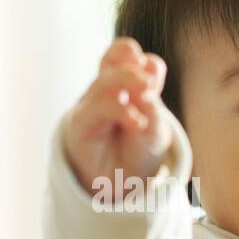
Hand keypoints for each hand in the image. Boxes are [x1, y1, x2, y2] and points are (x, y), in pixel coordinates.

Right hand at [60, 37, 173, 198]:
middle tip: (150, 86)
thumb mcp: (157, 127)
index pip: (127, 54)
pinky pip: (97, 107)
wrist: (123, 183)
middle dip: (135, 69)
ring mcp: (91, 103)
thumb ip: (152, 105)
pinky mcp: (81, 122)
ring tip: (147, 99)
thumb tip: (143, 88)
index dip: (144, 61)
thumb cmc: (140, 150)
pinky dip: (120, 110)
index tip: (155, 79)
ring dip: (128, 82)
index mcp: (125, 82)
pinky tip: (136, 122)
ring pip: (105, 80)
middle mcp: (105, 88)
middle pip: (115, 59)